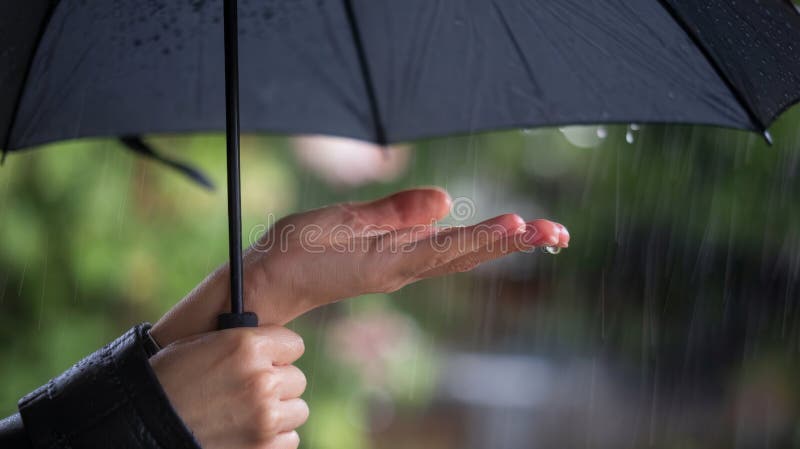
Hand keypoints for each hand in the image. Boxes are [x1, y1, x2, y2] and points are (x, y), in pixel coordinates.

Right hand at [150, 326, 307, 448]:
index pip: (293, 345)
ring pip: (297, 410)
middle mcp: (262, 380)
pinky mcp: (264, 447)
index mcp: (247, 346)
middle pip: (296, 379)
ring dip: (278, 411)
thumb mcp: (202, 346)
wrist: (142, 427)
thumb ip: (242, 343)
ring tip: (247, 413)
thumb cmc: (166, 381)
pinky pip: (289, 438)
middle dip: (277, 384)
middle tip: (249, 391)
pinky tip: (247, 432)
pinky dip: (273, 437)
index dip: (278, 353)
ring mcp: (266, 417)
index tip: (267, 360)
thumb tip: (271, 345)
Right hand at [151, 188, 569, 344]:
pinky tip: (492, 236)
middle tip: (559, 233)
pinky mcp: (393, 265)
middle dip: (514, 244)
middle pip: (468, 255)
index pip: (448, 246)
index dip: (485, 236)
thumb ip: (392, 212)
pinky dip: (474, 244)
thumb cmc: (296, 250)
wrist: (272, 283)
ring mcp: (401, 269)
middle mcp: (404, 268)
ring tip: (542, 233)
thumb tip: (443, 200)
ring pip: (461, 256)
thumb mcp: (339, 221)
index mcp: (390, 259)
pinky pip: (442, 254)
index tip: (520, 226)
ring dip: (502, 245)